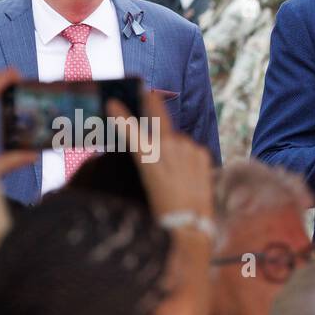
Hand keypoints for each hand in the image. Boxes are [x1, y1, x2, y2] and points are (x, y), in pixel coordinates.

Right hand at [110, 90, 211, 220]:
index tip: (112, 102)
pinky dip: (185, 153)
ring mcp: (188, 147)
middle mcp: (169, 145)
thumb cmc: (161, 207)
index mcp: (148, 154)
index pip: (130, 127)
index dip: (120, 114)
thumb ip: (143, 155)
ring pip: (175, 137)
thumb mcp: (145, 180)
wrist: (189, 223)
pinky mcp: (202, 153)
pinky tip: (184, 170)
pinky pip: (190, 147)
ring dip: (171, 142)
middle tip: (148, 92)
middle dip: (152, 102)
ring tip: (171, 165)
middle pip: (158, 116)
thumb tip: (144, 143)